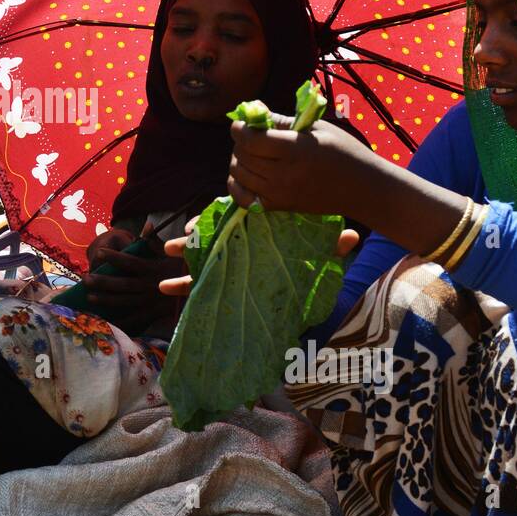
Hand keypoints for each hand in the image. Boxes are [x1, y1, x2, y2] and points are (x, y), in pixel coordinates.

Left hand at [83, 230, 185, 322]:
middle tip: (85, 279)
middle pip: (121, 284)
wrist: (201, 290)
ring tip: (89, 297)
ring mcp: (150, 301)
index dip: (113, 257)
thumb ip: (156, 241)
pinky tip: (106, 320)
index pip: (129, 261)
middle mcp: (149, 285)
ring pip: (124, 301)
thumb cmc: (185, 268)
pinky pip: (135, 319)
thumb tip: (147, 225)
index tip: (98, 253)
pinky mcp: (154, 314)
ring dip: (106, 299)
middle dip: (102, 282)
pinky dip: (120, 321)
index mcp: (152, 268)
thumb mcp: (173, 252)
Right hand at [159, 215, 358, 297]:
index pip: (232, 222)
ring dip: (182, 261)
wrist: (308, 295)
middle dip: (191, 241)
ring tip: (165, 262)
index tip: (196, 222)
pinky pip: (202, 287)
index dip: (212, 220)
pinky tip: (164, 288)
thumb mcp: (320, 257)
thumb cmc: (309, 269)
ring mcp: (232, 269)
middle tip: (174, 241)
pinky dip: (183, 289)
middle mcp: (241, 249)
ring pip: (202, 261)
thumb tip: (352, 235)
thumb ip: (333, 246)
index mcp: (258, 236)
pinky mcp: (228, 289)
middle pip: (211, 240)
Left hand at [227, 112, 378, 216]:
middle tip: (251, 135)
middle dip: (240, 142)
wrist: (362, 189)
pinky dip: (237, 185)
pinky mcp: (278, 207)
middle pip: (242, 156)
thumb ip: (284, 121)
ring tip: (252, 153)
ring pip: (238, 175)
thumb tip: (255, 111)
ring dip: (238, 160)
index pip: (250, 139)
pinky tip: (247, 175)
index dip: (239, 128)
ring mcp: (278, 194)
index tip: (241, 122)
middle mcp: (282, 175)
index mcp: (294, 150)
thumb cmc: (344, 152)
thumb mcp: (318, 128)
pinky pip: (242, 198)